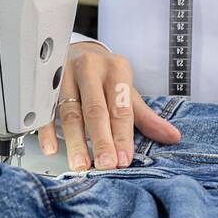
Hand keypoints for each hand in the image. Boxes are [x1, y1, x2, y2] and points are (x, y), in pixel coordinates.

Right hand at [38, 43, 180, 169]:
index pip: (120, 108)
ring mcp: (65, 73)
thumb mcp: (128, 92)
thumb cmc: (105, 77)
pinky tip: (51, 148)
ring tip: (79, 164)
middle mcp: (90, 68)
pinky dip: (47, 131)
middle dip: (100, 140)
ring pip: (70, 111)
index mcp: (116, 69)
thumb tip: (173, 137)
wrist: (78, 52)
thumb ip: (147, 118)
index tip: (123, 159)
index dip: (122, 136)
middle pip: (96, 110)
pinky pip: (45, 109)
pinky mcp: (45, 82)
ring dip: (74, 141)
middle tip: (104, 165)